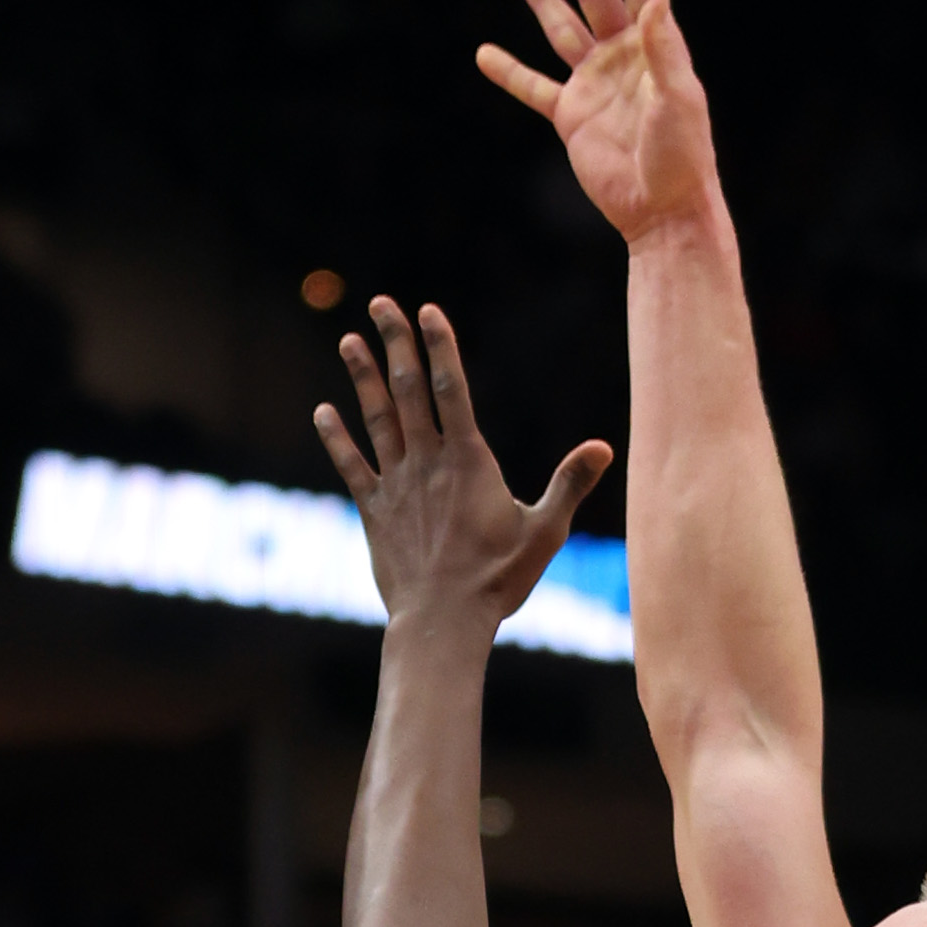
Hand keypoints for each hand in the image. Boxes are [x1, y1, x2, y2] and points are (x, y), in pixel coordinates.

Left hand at [315, 295, 611, 635]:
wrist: (441, 623)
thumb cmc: (498, 581)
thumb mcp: (545, 532)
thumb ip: (570, 484)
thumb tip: (604, 446)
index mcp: (469, 462)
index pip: (453, 389)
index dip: (439, 346)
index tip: (427, 310)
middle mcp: (428, 464)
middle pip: (409, 390)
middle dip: (396, 343)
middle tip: (381, 302)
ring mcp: (397, 486)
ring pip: (378, 419)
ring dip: (363, 377)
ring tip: (349, 339)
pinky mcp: (374, 512)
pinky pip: (352, 466)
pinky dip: (337, 438)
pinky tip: (323, 411)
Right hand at [477, 0, 727, 255]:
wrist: (661, 209)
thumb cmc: (682, 155)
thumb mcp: (679, 98)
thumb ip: (664, 48)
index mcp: (654, 44)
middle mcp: (622, 56)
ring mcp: (594, 84)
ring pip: (561, 29)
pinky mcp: (571, 117)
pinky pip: (534, 88)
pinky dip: (509, 72)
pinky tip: (485, 54)